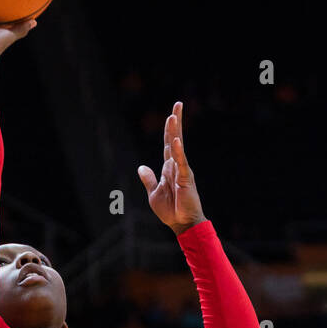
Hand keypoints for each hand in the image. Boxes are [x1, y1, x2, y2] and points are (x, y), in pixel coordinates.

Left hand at [137, 101, 205, 233]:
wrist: (181, 224)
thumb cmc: (170, 210)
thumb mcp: (154, 193)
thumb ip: (148, 179)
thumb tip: (141, 167)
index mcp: (168, 168)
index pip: (167, 144)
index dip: (168, 129)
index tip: (171, 114)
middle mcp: (176, 165)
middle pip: (174, 139)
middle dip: (175, 122)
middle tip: (178, 104)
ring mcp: (182, 171)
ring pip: (177, 147)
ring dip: (175, 131)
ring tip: (173, 115)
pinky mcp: (185, 179)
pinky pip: (181, 163)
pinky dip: (178, 152)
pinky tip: (175, 141)